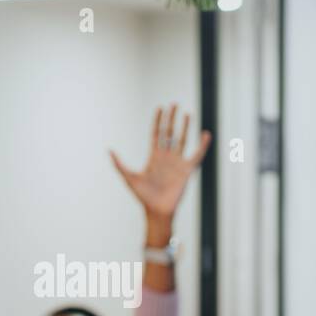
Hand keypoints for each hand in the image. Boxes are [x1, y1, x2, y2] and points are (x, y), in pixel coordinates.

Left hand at [110, 104, 209, 223]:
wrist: (157, 211)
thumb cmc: (143, 197)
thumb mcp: (129, 178)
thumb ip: (119, 164)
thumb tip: (109, 150)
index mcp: (153, 157)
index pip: (156, 134)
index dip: (158, 121)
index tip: (160, 107)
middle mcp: (166, 157)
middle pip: (170, 133)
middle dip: (171, 118)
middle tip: (174, 104)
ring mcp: (177, 162)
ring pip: (182, 140)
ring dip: (185, 127)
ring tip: (188, 113)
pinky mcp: (187, 170)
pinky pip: (196, 155)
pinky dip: (202, 145)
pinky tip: (206, 134)